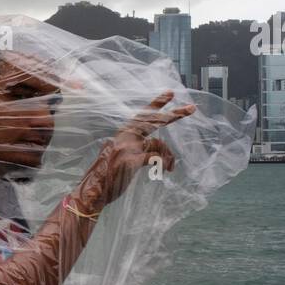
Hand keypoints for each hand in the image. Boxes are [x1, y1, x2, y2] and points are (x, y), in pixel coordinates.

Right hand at [79, 90, 194, 209]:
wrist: (93, 191)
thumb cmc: (107, 177)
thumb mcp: (120, 157)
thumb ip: (135, 149)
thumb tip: (157, 150)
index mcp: (122, 135)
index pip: (142, 116)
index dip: (157, 104)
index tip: (170, 93)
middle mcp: (124, 137)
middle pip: (153, 121)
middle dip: (174, 114)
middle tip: (192, 108)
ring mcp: (127, 148)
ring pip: (159, 144)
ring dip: (169, 156)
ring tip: (171, 168)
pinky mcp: (131, 161)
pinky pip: (155, 157)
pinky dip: (163, 163)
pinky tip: (165, 170)